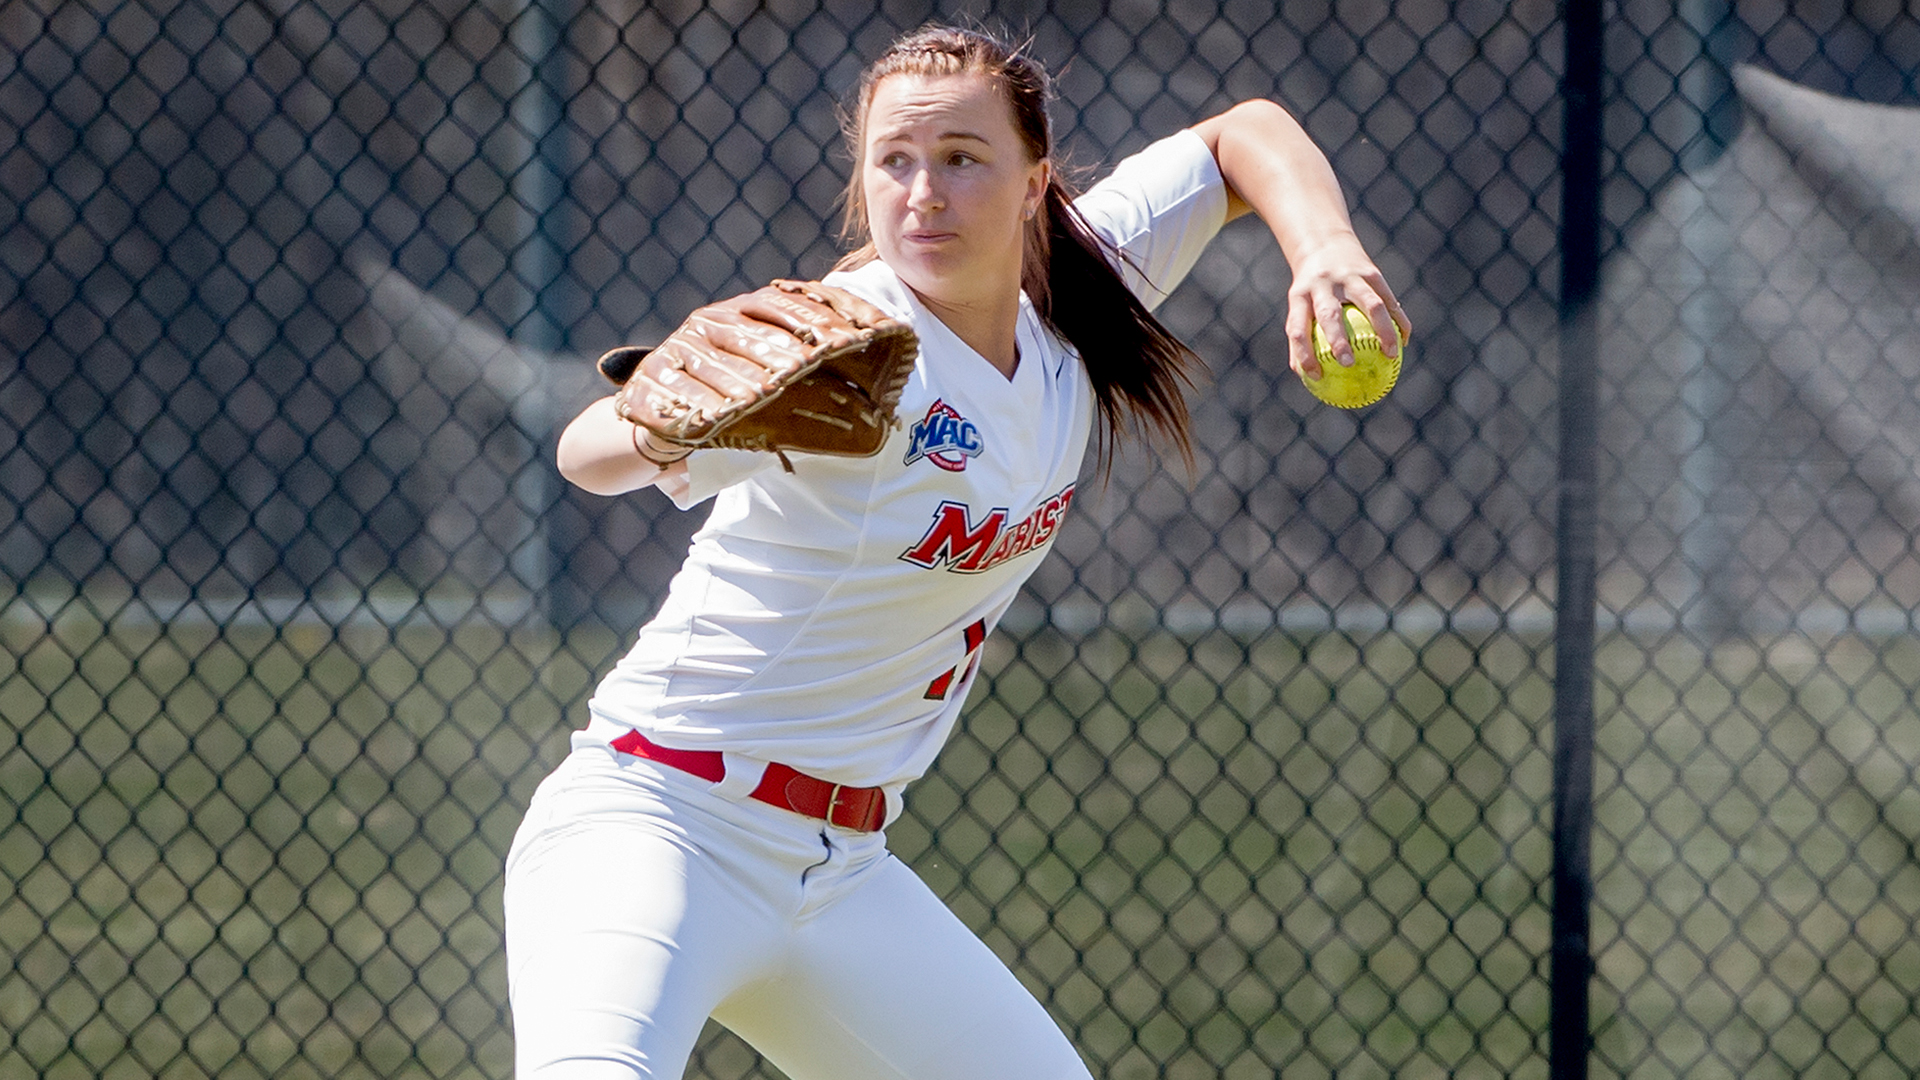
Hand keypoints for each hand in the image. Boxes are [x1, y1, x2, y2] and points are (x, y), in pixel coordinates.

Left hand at [1284, 233, 1410, 381]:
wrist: (1324, 243)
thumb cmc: (1311, 288)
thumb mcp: (1299, 304)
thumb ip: (1302, 336)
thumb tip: (1307, 378)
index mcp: (1300, 295)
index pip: (1297, 327)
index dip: (1304, 354)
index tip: (1315, 376)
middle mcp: (1322, 284)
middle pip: (1330, 313)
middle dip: (1338, 339)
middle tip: (1348, 363)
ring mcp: (1349, 276)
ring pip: (1370, 304)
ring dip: (1382, 329)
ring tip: (1391, 354)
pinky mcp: (1371, 272)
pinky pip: (1388, 300)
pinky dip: (1398, 320)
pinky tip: (1403, 341)